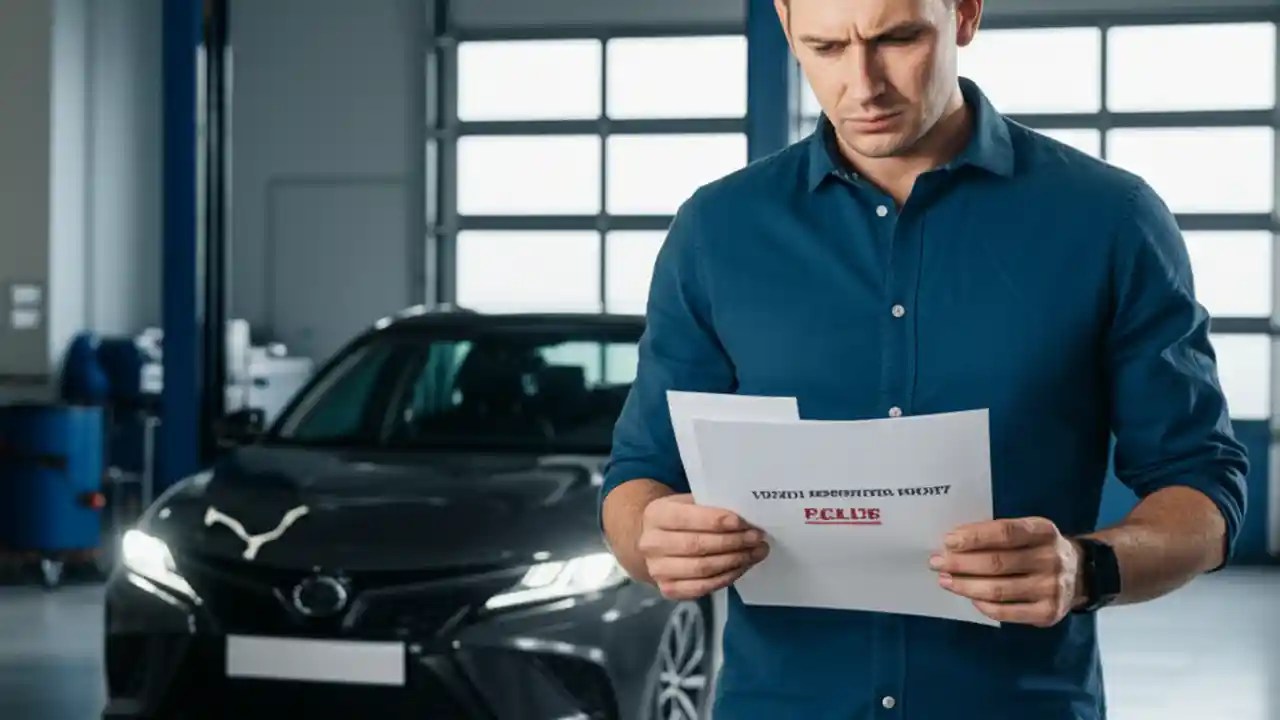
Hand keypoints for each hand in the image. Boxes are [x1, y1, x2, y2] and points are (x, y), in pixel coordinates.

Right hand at [638, 494, 769, 599]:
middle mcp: (652, 543)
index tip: (742, 523)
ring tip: (755, 552)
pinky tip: (741, 567)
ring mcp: (657, 570)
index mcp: (656, 515)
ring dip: (734, 561)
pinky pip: (702, 587)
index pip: (686, 518)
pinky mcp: (668, 589)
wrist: (657, 542)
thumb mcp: (688, 503)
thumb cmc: (680, 519)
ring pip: (702, 569)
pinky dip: (725, 578)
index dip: (716, 521)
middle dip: (732, 542)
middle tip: (756, 538)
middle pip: (697, 545)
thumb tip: (745, 516)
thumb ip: (710, 506)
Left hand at [930, 517, 1082, 626]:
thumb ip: (998, 534)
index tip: (948, 541)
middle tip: (937, 562)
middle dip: (960, 563)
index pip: (1005, 532)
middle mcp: (1051, 559)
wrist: (1081, 575)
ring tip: (945, 580)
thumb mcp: (1028, 531)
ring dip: (965, 585)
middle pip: (997, 563)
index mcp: (1044, 531)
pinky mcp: (1048, 613)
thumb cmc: (1038, 548)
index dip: (974, 537)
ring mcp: (1052, 589)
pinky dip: (983, 605)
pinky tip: (970, 597)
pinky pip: (1007, 612)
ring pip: (998, 590)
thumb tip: (954, 543)